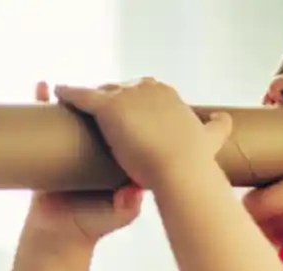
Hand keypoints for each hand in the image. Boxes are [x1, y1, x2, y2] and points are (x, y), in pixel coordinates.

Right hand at [23, 81, 142, 245]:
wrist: (61, 234)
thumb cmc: (93, 225)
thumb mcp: (116, 216)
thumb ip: (126, 207)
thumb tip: (133, 192)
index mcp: (119, 157)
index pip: (127, 129)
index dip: (129, 115)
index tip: (129, 106)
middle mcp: (98, 147)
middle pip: (101, 116)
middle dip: (99, 101)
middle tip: (100, 91)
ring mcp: (74, 146)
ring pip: (74, 115)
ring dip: (72, 98)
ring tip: (70, 88)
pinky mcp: (50, 150)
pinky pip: (44, 122)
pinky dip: (41, 105)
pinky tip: (41, 89)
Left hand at [54, 78, 232, 190]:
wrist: (180, 171)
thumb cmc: (194, 162)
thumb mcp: (210, 139)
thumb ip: (217, 128)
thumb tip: (224, 119)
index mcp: (168, 94)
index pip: (146, 91)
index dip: (136, 103)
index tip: (130, 116)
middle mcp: (147, 87)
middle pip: (122, 89)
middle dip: (113, 100)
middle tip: (102, 119)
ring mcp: (127, 95)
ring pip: (102, 92)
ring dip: (90, 98)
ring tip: (79, 109)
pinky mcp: (107, 107)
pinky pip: (82, 95)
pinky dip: (69, 93)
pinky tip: (57, 94)